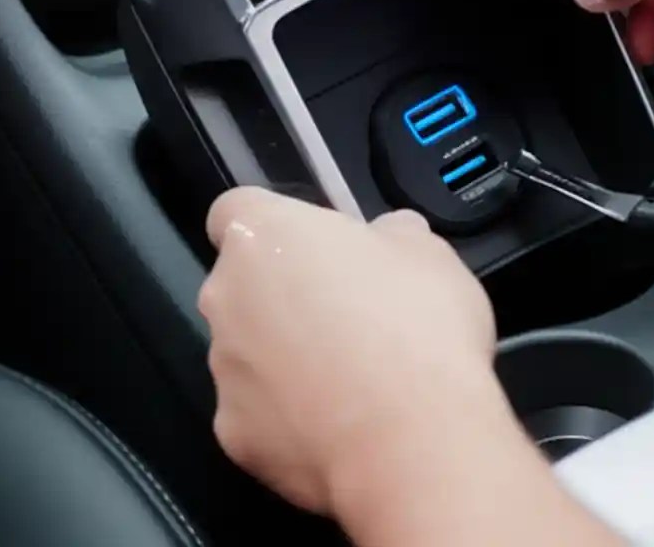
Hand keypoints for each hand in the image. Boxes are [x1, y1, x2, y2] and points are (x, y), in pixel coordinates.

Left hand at [199, 188, 500, 515]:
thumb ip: (394, 234)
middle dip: (283, 297)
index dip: (274, 227)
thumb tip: (390, 234)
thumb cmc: (419, 327)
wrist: (412, 441)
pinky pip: (258, 413)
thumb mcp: (430, 253)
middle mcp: (226, 298)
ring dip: (286, 358)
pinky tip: (340, 426)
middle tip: (348, 316)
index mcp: (262, 236)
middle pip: (243, 287)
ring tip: (353, 380)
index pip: (233, 212)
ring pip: (249, 352)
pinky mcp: (232, 433)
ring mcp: (223, 370)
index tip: (316, 248)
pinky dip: (289, 417)